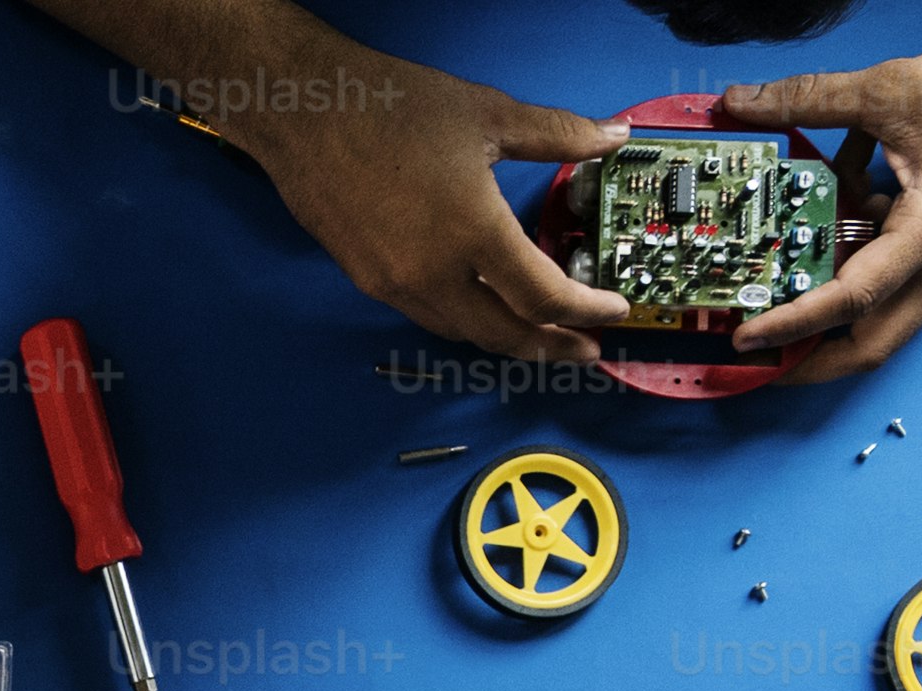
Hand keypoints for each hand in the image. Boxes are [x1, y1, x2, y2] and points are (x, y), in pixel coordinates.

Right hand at [197, 19, 636, 362]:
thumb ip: (559, 133)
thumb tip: (612, 136)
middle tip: (584, 350)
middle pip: (503, 334)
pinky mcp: (369, 281)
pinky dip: (466, 321)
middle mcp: (434, 273)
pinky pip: (429, 315)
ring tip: (538, 334)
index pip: (543, 295)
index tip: (613, 312)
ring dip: (505, 339)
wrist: (308, 116)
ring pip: (462, 332)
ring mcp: (396, 284)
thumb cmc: (394, 108)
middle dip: (550, 347)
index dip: (586, 310)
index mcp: (473, 232)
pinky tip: (481, 304)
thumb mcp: (490, 114)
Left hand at [717, 26, 921, 380]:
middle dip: (809, 359)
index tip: (745, 337)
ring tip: (773, 298)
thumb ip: (812, 98)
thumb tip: (746, 100)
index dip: (793, 323)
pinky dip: (853, 269)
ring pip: (882, 316)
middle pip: (871, 343)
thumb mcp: (894, 87)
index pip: (853, 298)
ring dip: (828, 314)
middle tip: (752, 357)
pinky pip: (894, 280)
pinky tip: (828, 229)